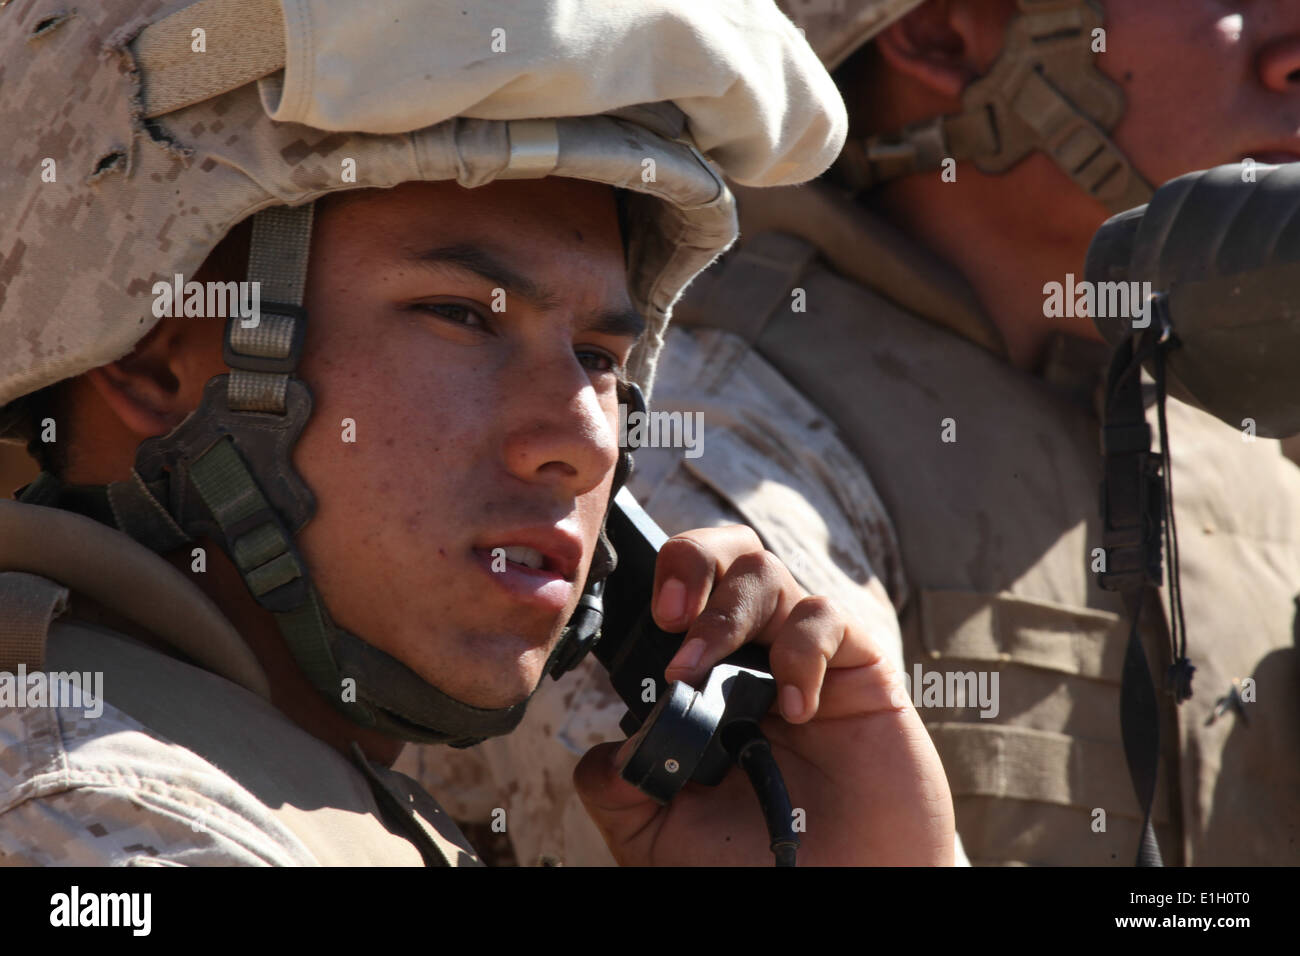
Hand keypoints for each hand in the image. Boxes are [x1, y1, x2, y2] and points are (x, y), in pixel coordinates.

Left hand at [573, 525, 954, 864]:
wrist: (843, 895)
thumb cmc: (760, 862)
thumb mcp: (661, 834)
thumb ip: (620, 787)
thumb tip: (598, 751)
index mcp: (703, 681)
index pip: (677, 596)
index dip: (655, 586)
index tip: (636, 623)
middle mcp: (752, 655)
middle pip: (723, 554)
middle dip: (690, 560)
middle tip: (668, 614)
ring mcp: (805, 657)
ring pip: (765, 571)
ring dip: (727, 610)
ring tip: (702, 669)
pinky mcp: (861, 669)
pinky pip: (827, 618)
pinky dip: (802, 650)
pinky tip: (795, 711)